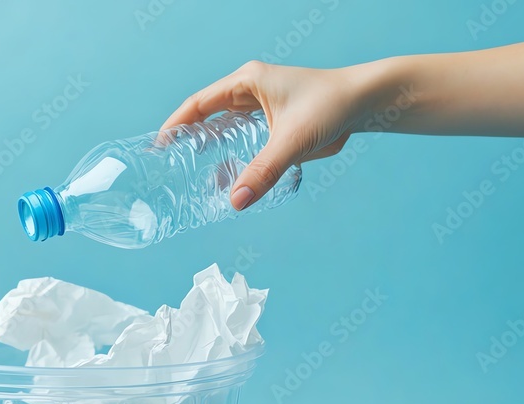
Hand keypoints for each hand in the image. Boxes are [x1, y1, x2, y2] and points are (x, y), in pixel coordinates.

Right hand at [162, 61, 372, 209]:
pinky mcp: (274, 122)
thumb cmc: (331, 106)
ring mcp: (262, 106)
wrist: (365, 103)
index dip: (176, 124)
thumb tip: (236, 201)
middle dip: (189, 138)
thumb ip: (263, 171)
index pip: (198, 103)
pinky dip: (234, 156)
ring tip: (192, 173)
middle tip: (169, 163)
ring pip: (226, 129)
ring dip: (211, 149)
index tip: (158, 145)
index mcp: (246, 82)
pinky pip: (245, 139)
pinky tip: (227, 177)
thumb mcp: (292, 140)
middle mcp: (250, 91)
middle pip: (208, 115)